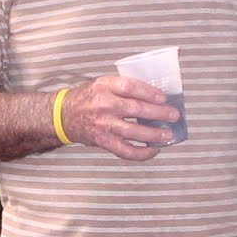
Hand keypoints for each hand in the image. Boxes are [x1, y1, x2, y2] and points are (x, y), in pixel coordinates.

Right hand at [62, 75, 181, 159]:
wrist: (63, 116)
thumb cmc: (87, 98)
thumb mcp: (102, 84)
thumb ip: (123, 87)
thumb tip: (154, 96)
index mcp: (104, 86)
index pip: (130, 87)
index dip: (149, 92)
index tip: (163, 97)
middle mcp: (104, 105)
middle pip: (135, 109)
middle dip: (158, 113)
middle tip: (173, 115)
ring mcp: (103, 125)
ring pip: (133, 132)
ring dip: (154, 134)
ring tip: (168, 134)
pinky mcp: (103, 141)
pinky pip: (126, 151)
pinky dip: (142, 153)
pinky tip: (153, 149)